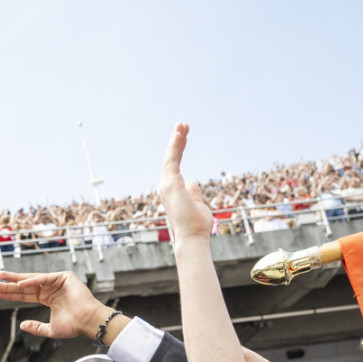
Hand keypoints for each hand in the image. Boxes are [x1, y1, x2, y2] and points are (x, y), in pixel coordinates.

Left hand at [0, 270, 115, 340]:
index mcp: (47, 298)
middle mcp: (51, 288)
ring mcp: (57, 282)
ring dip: (15, 279)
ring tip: (0, 278)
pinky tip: (20, 283)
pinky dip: (32, 280)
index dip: (10, 294)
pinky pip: (44, 278)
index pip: (24, 295)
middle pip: (25, 285)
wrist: (87, 322)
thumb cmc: (73, 326)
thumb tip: (22, 325)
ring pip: (32, 280)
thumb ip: (36, 327)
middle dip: (8, 284)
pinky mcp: (64, 277)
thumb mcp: (50, 329)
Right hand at [158, 122, 213, 242]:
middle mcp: (165, 186)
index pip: (175, 165)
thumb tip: (193, 182)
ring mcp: (166, 184)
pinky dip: (175, 146)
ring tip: (182, 124)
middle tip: (183, 125)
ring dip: (176, 140)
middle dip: (177, 141)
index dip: (180, 149)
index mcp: (171, 190)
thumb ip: (194, 192)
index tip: (185, 137)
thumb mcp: (197, 203)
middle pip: (170, 158)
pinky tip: (179, 134)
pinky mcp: (171, 183)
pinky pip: (172, 160)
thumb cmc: (196, 225)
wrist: (192, 237)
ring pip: (170, 157)